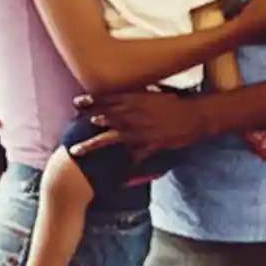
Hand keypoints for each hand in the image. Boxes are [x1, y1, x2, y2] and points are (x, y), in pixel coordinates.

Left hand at [70, 90, 208, 163]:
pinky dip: (123, 166)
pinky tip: (112, 174)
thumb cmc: (175, 101)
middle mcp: (133, 115)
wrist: (196, 116)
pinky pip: (133, 157)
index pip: (107, 99)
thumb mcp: (153, 91)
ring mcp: (140, 131)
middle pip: (104, 118)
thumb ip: (136, 92)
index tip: (76, 102)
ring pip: (111, 139)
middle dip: (85, 121)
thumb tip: (124, 91)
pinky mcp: (149, 145)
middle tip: (70, 124)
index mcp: (134, 100)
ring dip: (92, 144)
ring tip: (76, 150)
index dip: (90, 101)